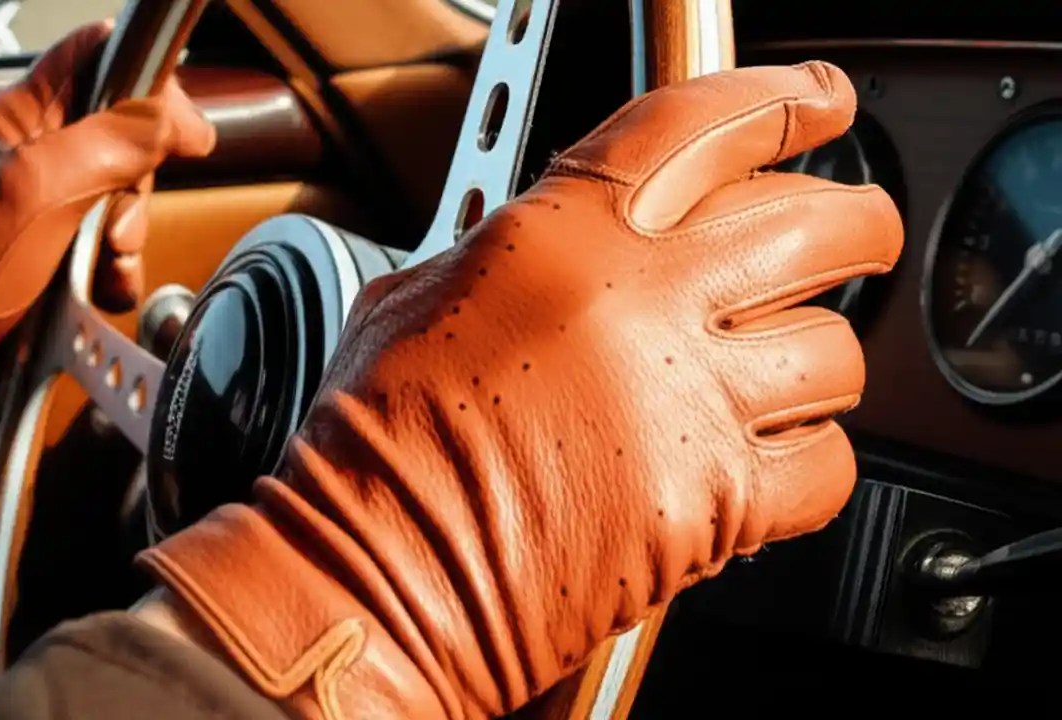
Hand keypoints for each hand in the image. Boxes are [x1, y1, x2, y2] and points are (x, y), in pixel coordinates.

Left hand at [0, 22, 213, 460]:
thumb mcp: (32, 188)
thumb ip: (106, 144)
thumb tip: (177, 121)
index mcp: (28, 115)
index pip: (101, 58)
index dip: (145, 80)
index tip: (171, 123)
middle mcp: (46, 153)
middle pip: (132, 137)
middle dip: (141, 182)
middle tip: (115, 219)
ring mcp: (59, 203)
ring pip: (133, 198)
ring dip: (132, 236)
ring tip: (105, 260)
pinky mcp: (70, 251)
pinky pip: (122, 251)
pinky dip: (123, 274)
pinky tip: (104, 286)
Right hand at [137, 62, 902, 717]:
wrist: (367, 577)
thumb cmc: (373, 449)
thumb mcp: (412, 301)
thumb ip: (507, 249)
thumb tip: (557, 231)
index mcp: (557, 237)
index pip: (706, 126)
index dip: (783, 103)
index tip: (819, 107)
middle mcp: (636, 307)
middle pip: (819, 226)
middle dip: (854, 230)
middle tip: (847, 243)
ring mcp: (683, 408)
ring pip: (837, 353)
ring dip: (815, 363)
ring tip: (774, 377)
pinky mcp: (712, 508)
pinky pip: (826, 469)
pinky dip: (808, 467)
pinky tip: (762, 464)